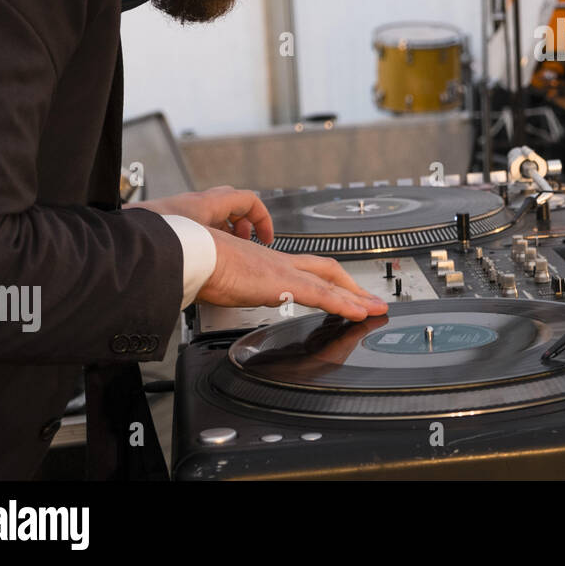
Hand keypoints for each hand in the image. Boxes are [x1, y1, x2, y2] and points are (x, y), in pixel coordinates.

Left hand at [131, 185, 273, 243]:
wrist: (122, 236)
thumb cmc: (157, 233)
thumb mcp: (202, 240)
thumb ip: (228, 254)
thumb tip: (252, 270)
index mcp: (208, 204)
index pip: (248, 200)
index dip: (262, 218)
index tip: (266, 237)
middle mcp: (195, 204)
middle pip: (231, 203)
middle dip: (243, 223)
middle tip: (247, 241)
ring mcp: (181, 212)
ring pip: (212, 214)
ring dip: (224, 230)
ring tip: (227, 250)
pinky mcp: (168, 223)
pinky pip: (196, 224)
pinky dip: (206, 236)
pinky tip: (201, 256)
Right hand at [197, 230, 387, 321]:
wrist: (189, 253)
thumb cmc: (194, 262)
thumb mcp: (217, 279)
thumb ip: (227, 285)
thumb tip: (219, 293)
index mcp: (264, 263)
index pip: (304, 268)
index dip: (324, 277)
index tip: (338, 289)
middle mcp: (279, 263)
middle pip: (326, 270)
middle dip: (349, 285)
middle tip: (367, 299)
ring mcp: (284, 271)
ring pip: (331, 282)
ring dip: (356, 297)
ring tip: (375, 308)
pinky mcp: (284, 283)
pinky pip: (324, 295)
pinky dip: (346, 304)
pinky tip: (361, 312)